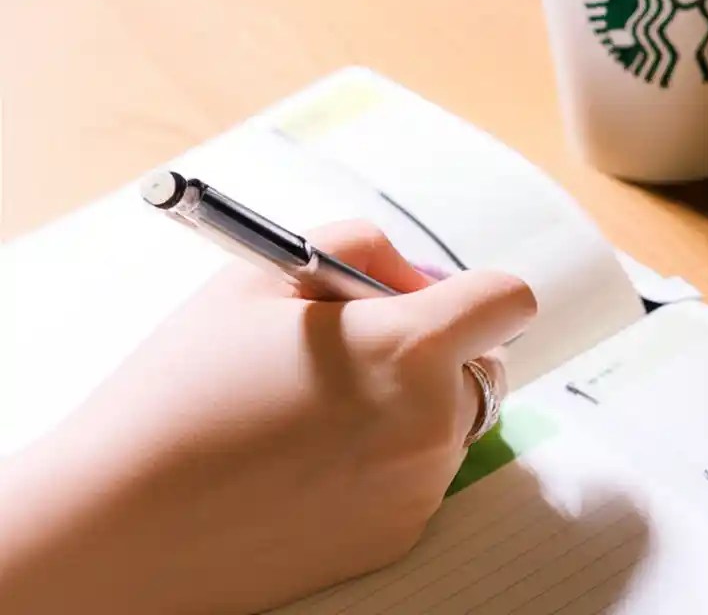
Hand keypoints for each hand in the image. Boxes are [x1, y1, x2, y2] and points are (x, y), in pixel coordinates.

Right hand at [0, 221, 535, 613]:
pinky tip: (309, 465)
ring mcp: (421, 485)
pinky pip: (417, 479)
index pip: (509, 301)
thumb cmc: (183, 390)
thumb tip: (413, 274)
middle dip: (438, 349)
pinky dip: (385, 464)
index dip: (478, 291)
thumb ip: (358, 248)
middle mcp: (434, 420)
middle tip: (358, 350)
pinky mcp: (400, 535)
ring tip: (315, 411)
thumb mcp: (261, 278)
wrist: (123, 523)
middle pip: (482, 365)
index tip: (440, 299)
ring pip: (450, 423)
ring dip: (411, 407)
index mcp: (410, 347)